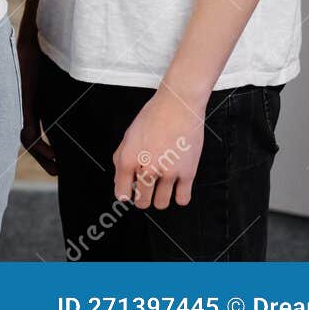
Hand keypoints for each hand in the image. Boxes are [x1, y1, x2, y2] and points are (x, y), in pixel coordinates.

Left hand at [16, 19, 57, 175]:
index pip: (36, 131)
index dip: (45, 148)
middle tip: (59, 172)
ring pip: (28, 140)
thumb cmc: (48, 55)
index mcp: (34, 101)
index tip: (61, 161)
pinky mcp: (25, 104)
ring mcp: (23, 106)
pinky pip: (30, 134)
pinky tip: (55, 155)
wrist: (34, 38)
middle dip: (42, 159)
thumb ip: (67, 91)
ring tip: (58, 168)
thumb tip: (90, 96)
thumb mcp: (58, 79)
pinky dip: (41, 148)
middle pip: (30, 139)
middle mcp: (26, 106)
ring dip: (42, 157)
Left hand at [112, 90, 204, 208]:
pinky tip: (177, 189)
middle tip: (146, 191)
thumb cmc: (154, 116)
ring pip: (161, 203)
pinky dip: (179, 198)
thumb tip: (120, 181)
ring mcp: (168, 172)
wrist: (178, 106)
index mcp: (129, 159)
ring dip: (160, 200)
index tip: (130, 194)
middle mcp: (147, 168)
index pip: (122, 193)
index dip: (125, 195)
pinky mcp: (188, 173)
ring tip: (161, 190)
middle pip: (142, 201)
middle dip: (142, 199)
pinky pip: (183, 199)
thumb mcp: (129, 136)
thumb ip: (121, 159)